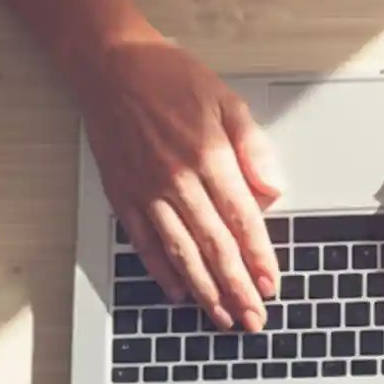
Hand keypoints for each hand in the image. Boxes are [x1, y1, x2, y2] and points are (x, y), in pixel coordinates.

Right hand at [77, 35, 282, 332]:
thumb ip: (253, 148)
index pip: (241, 220)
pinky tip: (179, 292)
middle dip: (236, 288)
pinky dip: (162, 271)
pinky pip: (144, 243)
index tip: (270, 285)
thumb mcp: (227, 101)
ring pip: (180, 252)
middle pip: (214, 245)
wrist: (110, 64)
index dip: (258, 257)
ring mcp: (146, 190)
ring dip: (204, 290)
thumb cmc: (169, 77)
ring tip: (222, 317)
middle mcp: (176, 179)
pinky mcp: (123, 194)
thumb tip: (273, 191)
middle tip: (253, 319)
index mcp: (208, 156)